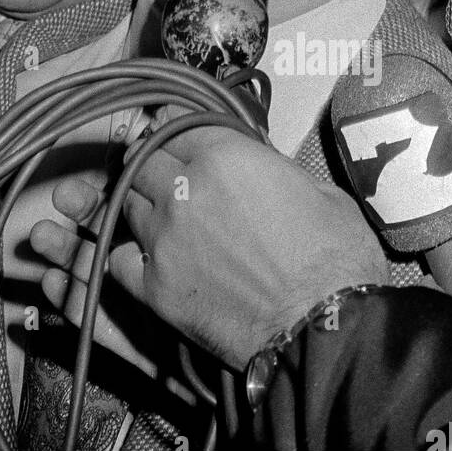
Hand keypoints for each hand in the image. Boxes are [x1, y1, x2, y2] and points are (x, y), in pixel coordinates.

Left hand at [38, 128, 387, 370]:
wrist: (325, 330)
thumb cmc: (335, 261)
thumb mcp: (314, 189)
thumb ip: (270, 167)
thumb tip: (258, 163)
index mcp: (224, 153)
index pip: (176, 121)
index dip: (169, 123)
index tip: (165, 125)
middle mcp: (182, 187)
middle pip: (142, 159)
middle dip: (146, 158)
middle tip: (147, 163)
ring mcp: (162, 237)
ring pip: (124, 202)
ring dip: (130, 201)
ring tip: (136, 204)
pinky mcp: (153, 285)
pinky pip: (116, 256)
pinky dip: (120, 251)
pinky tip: (131, 253)